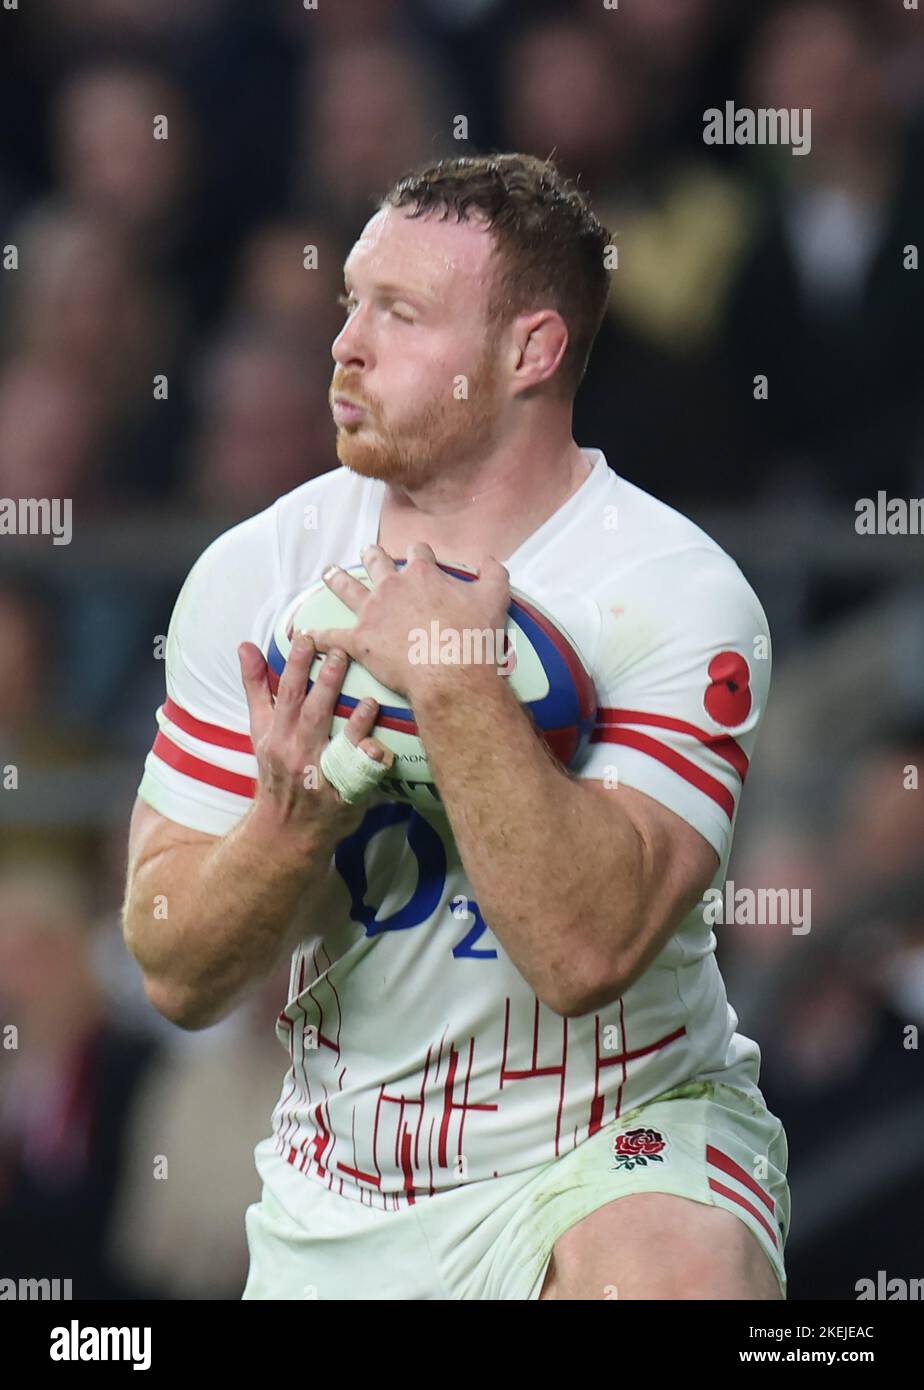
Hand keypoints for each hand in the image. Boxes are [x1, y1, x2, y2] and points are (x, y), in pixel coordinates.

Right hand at [238, 632, 393, 844]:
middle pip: (311, 712)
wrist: (284, 830)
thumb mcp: (260, 730)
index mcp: (276, 734)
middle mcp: (295, 752)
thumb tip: (245, 645)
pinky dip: (368, 755)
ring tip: (369, 697)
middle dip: (325, 681)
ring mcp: (319, 775)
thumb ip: (256, 687)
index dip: (295, 664)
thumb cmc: (276, 770)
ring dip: (352, 719)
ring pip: (335, 742)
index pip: (285, 693)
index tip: (307, 635)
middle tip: (342, 650)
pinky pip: (358, 774)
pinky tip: (380, 741)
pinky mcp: (342, 795)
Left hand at [306, 542, 510, 699]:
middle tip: (367, 552)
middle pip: (377, 563)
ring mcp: (373, 613)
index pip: (417, 553)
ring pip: (348, 589)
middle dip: (372, 556)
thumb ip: (494, 574)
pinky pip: (332, 636)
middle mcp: (393, 587)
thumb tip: (491, 561)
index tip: (419, 556)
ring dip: (337, 580)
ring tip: (329, 574)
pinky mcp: (360, 641)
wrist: (450, 672)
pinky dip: (318, 636)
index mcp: (423, 575)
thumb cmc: (472, 638)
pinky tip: (306, 635)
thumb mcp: (494, 598)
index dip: (419, 554)